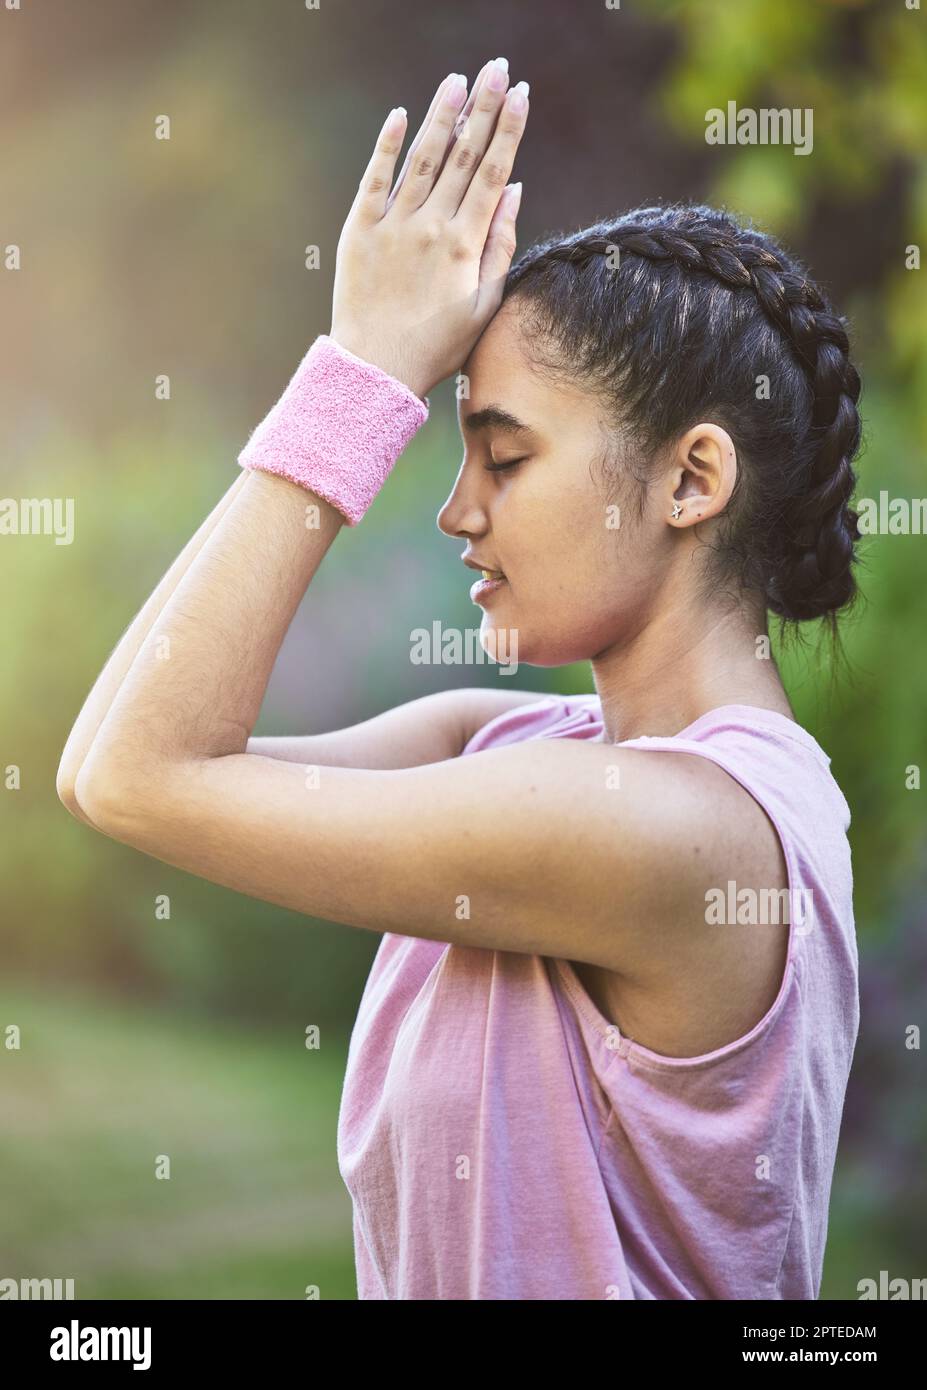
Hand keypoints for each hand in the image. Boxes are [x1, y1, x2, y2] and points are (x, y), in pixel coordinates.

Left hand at [329, 58, 528, 399]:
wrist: (375, 368)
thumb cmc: (436, 346)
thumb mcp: (483, 305)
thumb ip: (500, 246)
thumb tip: (512, 190)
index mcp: (464, 244)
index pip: (491, 172)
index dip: (508, 130)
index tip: (522, 94)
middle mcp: (430, 226)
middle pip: (461, 155)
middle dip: (483, 108)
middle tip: (498, 68)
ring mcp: (393, 225)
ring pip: (422, 158)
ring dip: (442, 115)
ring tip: (458, 80)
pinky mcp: (359, 230)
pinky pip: (375, 178)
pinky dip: (388, 145)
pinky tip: (402, 115)